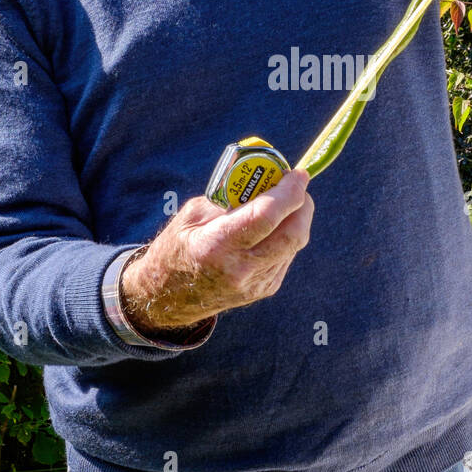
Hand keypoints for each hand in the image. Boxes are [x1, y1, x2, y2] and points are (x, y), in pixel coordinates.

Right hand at [119, 169, 313, 332]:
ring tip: (281, 204)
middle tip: (296, 186)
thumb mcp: (192, 214)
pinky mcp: (264, 289)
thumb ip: (229, 198)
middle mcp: (240, 269)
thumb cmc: (177, 246)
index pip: (266, 216)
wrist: (169, 297)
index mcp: (216, 246)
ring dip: (295, 219)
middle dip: (302, 204)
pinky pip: (287, 255)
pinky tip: (270, 229)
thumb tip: (267, 180)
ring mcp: (255, 284)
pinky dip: (285, 236)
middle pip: (293, 234)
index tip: (297, 174)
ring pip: (294, 244)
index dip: (289, 192)